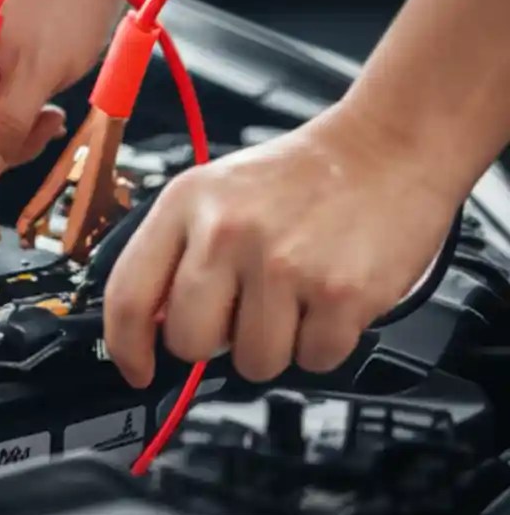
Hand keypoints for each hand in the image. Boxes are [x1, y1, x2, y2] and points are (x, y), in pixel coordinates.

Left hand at [103, 107, 461, 386]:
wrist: (389, 145)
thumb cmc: (301, 175)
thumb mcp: (215, 193)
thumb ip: (177, 251)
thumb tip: (151, 325)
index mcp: (186, 204)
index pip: (128, 296)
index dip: (125, 347)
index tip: (137, 369)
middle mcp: (228, 232)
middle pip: (189, 342)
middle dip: (214, 343)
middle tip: (242, 313)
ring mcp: (284, 264)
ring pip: (253, 362)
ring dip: (275, 345)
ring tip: (293, 297)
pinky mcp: (339, 292)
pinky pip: (313, 360)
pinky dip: (323, 343)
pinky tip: (327, 299)